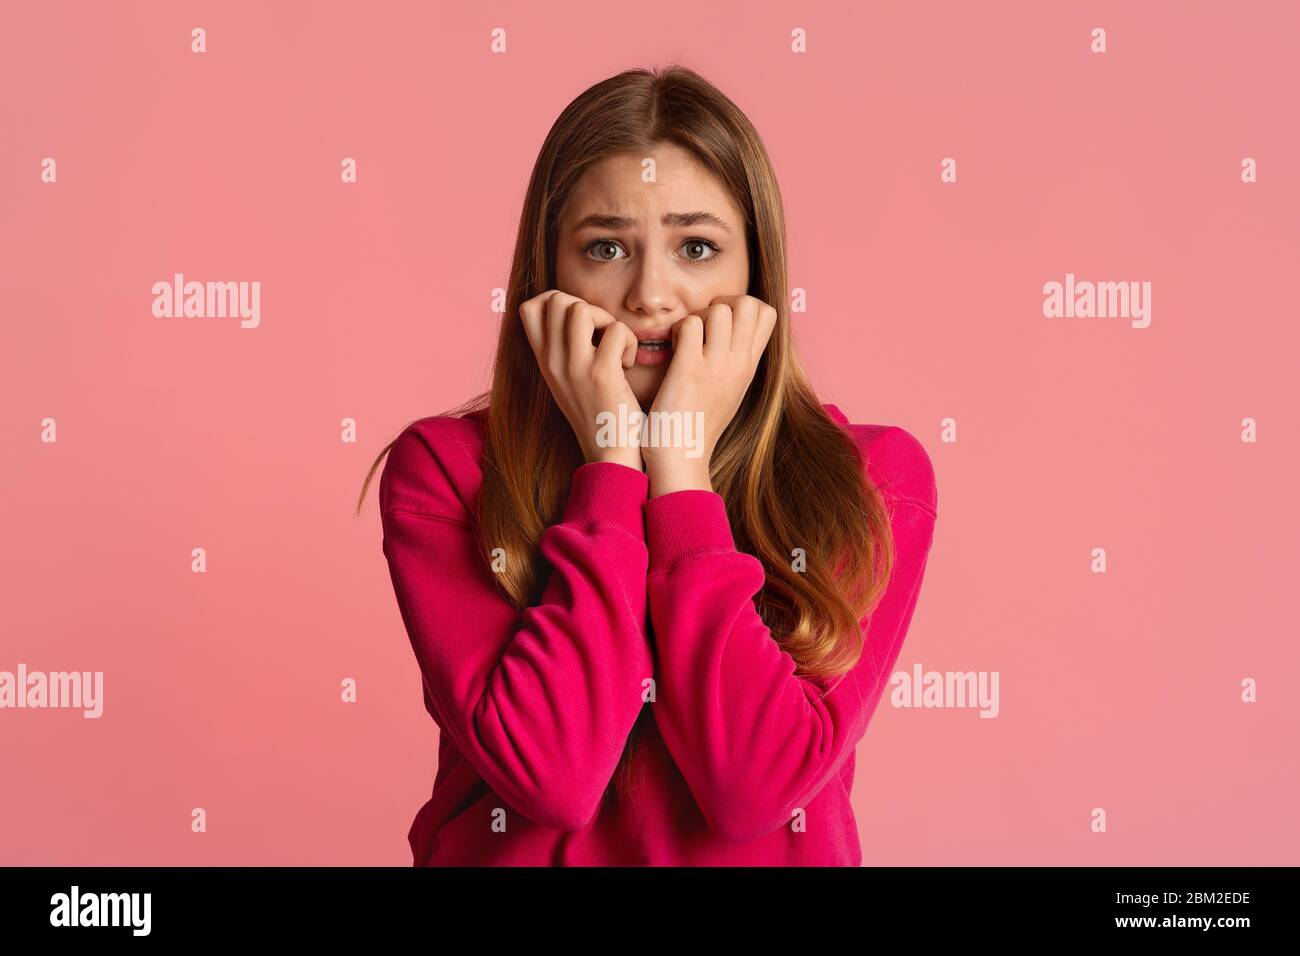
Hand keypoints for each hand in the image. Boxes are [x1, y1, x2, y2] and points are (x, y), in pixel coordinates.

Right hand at [518, 289, 644, 470]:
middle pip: (556, 300)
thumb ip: (562, 348)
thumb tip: (571, 311)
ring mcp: (574, 368)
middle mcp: (552, 362)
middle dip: (588, 308)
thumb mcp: (566, 379)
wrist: (610, 453)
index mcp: (543, 361)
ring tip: (615, 348)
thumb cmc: (597, 413)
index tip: (582, 324)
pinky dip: (629, 343)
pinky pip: (615, 331)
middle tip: (602, 336)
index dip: (557, 301)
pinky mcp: (601, 375)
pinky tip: (627, 365)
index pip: (529, 307)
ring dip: (607, 321)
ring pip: (580, 308)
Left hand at [644, 294, 776, 494]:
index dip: (742, 306)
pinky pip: (689, 324)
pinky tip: (672, 352)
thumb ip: (735, 362)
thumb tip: (733, 335)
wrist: (681, 458)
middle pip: (750, 303)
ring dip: (697, 317)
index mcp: (750, 367)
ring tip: (686, 342)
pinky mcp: (689, 371)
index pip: (768, 313)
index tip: (721, 325)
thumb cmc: (698, 424)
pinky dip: (677, 331)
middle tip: (703, 327)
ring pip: (719, 309)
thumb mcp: (730, 391)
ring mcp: (716, 367)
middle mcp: (739, 364)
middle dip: (723, 303)